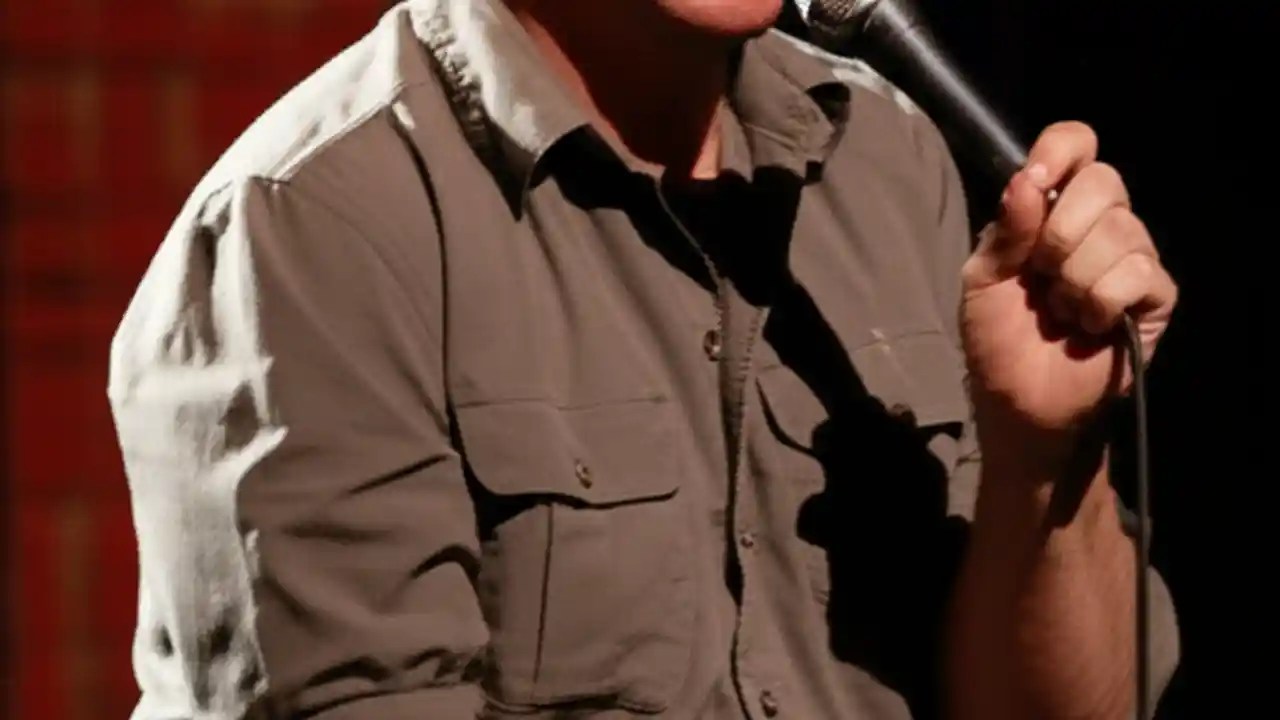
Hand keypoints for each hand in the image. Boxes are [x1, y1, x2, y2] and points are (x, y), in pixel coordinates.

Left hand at [959, 122, 1177, 469]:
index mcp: (1053, 208)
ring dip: (1074, 279)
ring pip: (1120, 230)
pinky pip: (1139, 271)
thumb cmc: (997, 337)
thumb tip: (1028, 180)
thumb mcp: (983, 280)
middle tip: (1039, 275)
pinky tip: (1089, 323)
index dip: (1060, 149)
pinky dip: (1101, 300)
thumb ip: (1006, 230)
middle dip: (1059, 232)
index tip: (1036, 178)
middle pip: (1104, 180)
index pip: (1076, 144)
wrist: (1018, 400)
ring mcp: (1132, 256)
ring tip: (1061, 310)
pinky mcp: (1156, 296)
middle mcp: (1099, 222)